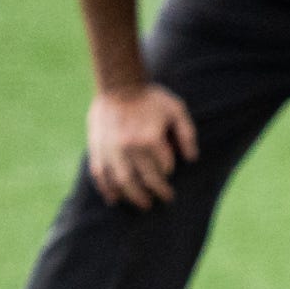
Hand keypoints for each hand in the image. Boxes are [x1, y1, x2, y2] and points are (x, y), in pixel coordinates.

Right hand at [84, 82, 197, 208]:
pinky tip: (113, 199)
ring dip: (132, 197)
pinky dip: (106, 188)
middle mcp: (130, 148)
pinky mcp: (97, 148)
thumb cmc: (151, 98)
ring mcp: (111, 149)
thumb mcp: (177, 110)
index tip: (169, 177)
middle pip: (143, 181)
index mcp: (151, 140)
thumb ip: (187, 134)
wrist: (118, 85)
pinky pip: (100, 174)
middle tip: (161, 200)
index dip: (168, 174)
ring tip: (143, 204)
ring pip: (122, 182)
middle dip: (154, 194)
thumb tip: (192, 159)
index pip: (163, 169)